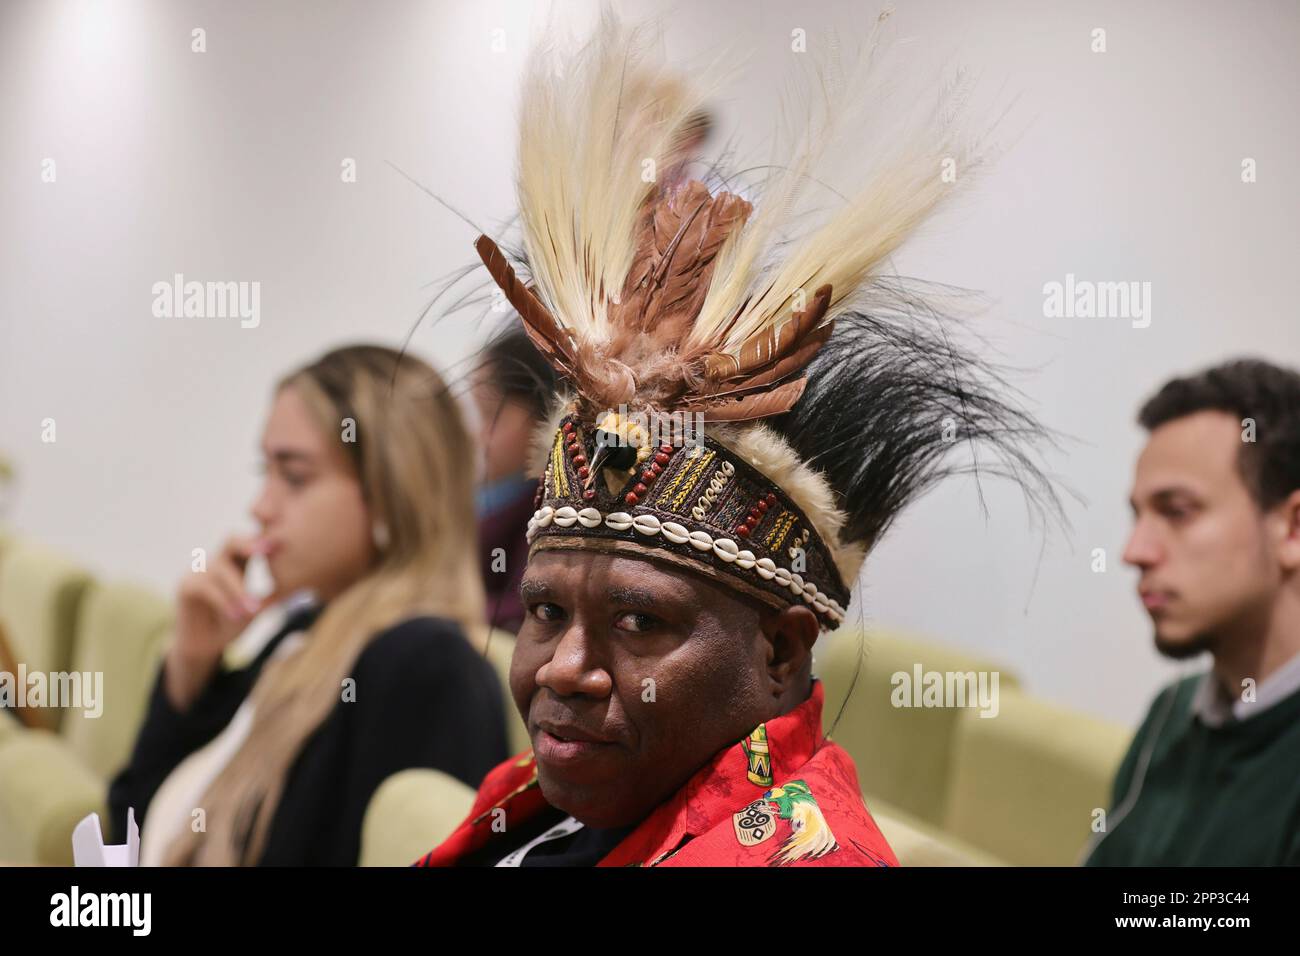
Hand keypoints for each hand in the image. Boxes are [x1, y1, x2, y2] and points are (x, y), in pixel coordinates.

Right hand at [163, 534, 280, 710]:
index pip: (252, 543)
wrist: (205, 645)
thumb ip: (274, 596)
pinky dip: (223, 600)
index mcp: (239, 562)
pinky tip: (235, 614)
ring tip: (253, 610)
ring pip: (220, 569)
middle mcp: (219, 560)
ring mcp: (200, 570)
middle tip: (266, 550)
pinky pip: (205, 586)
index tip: (283, 541)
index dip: (266, 539)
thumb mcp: (258, 608)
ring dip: (239, 589)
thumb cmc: (234, 621)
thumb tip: (304, 589)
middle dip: (248, 542)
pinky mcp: (186, 585)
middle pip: (231, 540)